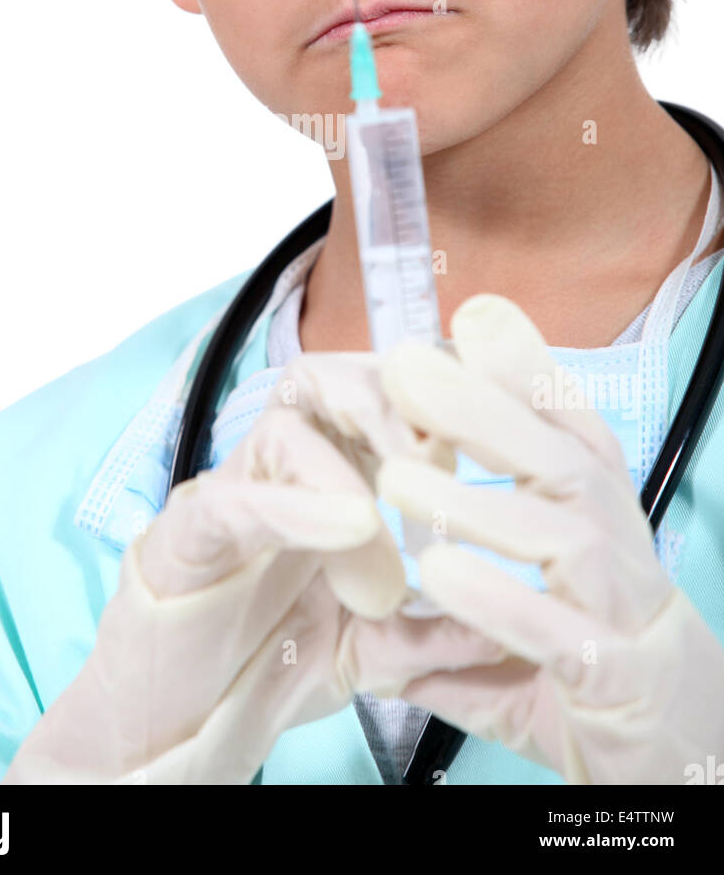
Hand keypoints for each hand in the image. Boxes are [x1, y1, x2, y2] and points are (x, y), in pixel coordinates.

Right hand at [2, 390, 501, 785]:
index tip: (487, 436)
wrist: (172, 728)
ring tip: (397, 514)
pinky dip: (297, 506)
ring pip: (284, 420)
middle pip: (333, 379)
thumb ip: (432, 633)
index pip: (377, 393)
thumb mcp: (370, 650)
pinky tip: (352, 528)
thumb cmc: (266, 666)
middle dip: (398, 401)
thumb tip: (516, 629)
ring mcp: (229, 494)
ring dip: (352, 456)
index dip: (434, 398)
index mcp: (327, 478)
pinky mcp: (181, 538)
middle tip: (444, 455)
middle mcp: (278, 471)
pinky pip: (235, 500)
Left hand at [371, 293, 723, 784]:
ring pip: (563, 537)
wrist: (698, 773)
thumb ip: (479, 587)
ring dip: (475, 503)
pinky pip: (561, 636)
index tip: (473, 317)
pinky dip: (501, 602)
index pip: (574, 432)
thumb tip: (402, 549)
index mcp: (602, 525)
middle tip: (409, 366)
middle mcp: (621, 554)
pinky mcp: (621, 684)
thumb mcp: (547, 615)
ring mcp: (627, 615)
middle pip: (563, 462)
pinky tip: (439, 576)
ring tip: (396, 478)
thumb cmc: (611, 682)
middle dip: (487, 408)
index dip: (529, 371)